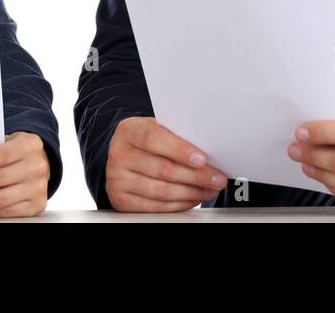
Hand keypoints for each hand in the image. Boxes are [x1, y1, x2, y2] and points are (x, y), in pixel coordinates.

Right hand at [105, 116, 227, 211]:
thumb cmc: (145, 140)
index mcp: (128, 131)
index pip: (154, 139)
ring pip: (162, 191)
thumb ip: (176, 135)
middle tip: (216, 178)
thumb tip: (208, 150)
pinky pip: (156, 207)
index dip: (180, 150)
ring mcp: (118, 179)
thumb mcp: (156, 128)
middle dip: (196, 176)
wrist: (123, 155)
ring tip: (209, 189)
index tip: (202, 159)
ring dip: (191, 192)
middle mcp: (119, 154)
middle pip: (163, 169)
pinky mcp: (121, 200)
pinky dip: (179, 204)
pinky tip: (193, 197)